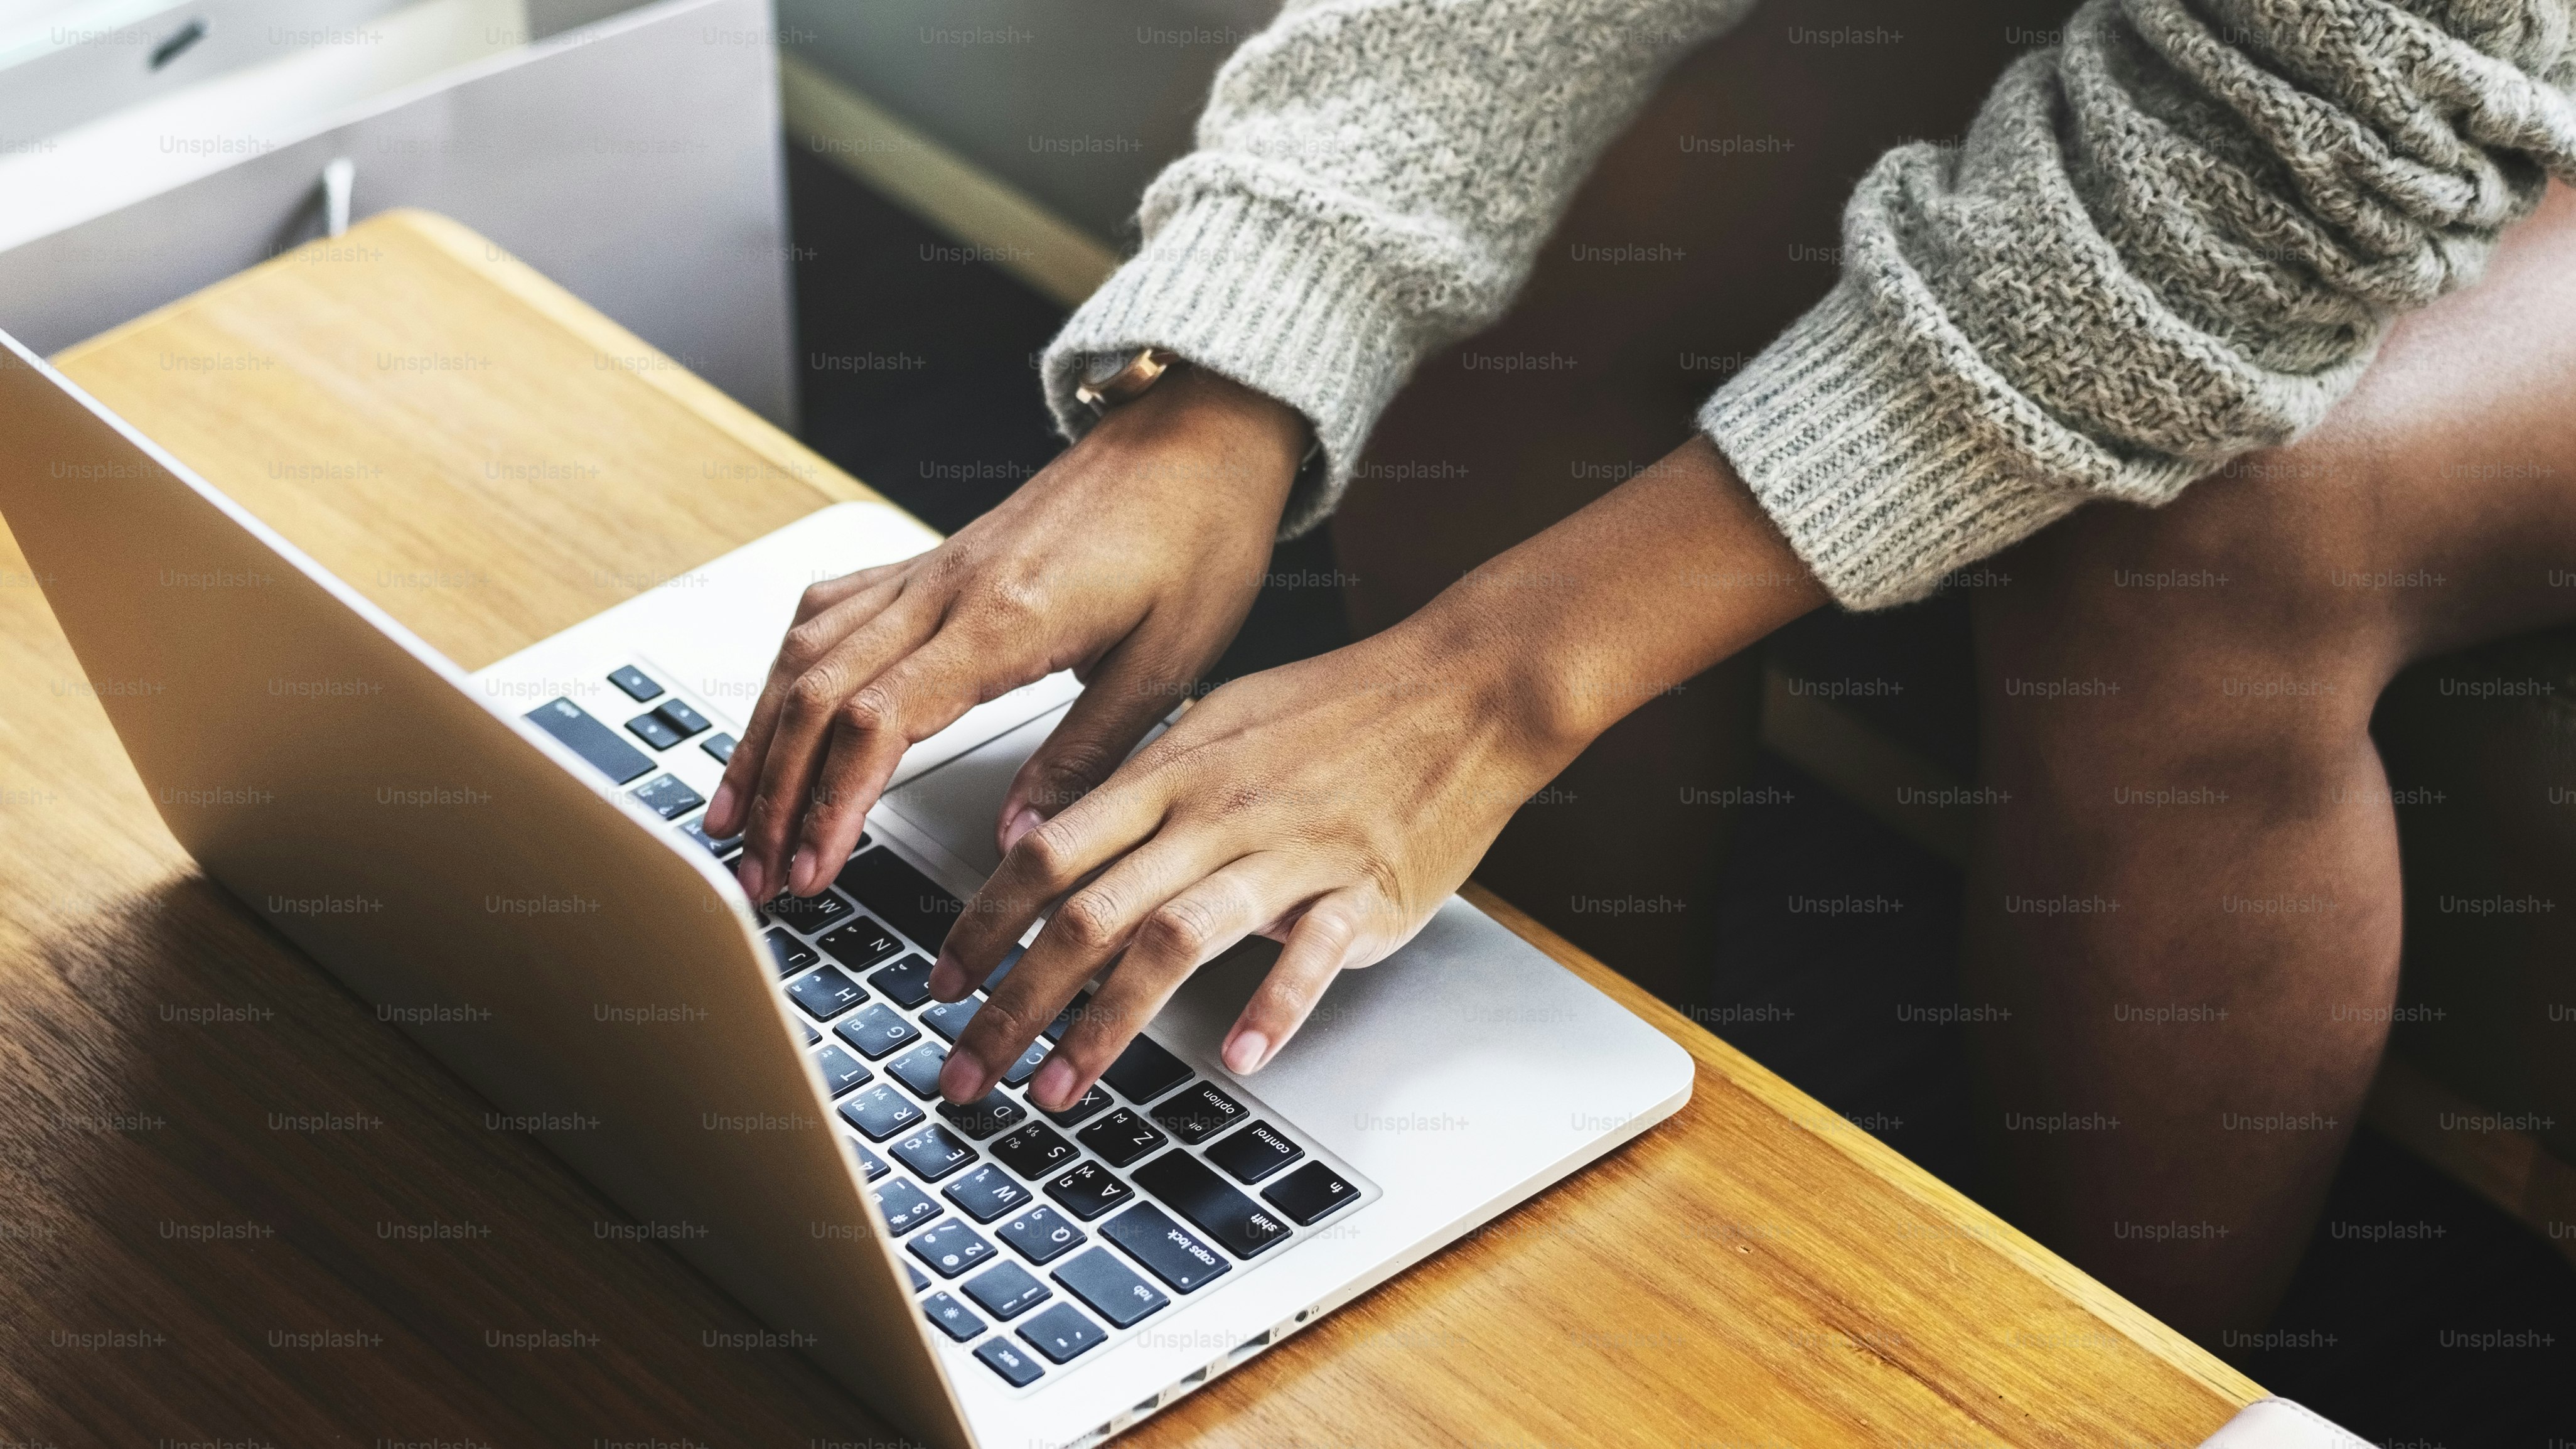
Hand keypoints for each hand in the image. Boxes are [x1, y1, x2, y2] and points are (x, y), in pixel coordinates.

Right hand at [702, 367, 1305, 900]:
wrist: (1200, 434)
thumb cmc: (1198, 535)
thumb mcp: (1168, 663)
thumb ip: (1086, 755)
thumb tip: (1020, 838)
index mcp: (1005, 619)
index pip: (879, 720)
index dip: (832, 803)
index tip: (816, 868)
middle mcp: (947, 589)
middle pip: (819, 694)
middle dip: (776, 793)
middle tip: (762, 873)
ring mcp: (931, 570)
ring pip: (807, 653)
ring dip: (763, 738)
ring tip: (737, 815)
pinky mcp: (933, 561)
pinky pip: (830, 611)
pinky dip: (789, 669)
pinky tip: (777, 711)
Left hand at [930, 610, 1579, 1106]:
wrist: (1465, 689)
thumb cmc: (1343, 708)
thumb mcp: (1220, 722)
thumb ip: (1139, 784)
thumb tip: (1052, 835)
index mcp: (1173, 772)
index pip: (1047, 852)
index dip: (983, 923)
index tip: (942, 983)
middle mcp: (1216, 813)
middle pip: (1087, 912)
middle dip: (1013, 1001)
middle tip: (966, 1067)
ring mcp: (1289, 853)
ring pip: (1172, 939)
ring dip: (1104, 1026)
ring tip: (1058, 1089)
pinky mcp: (1362, 890)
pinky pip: (1307, 954)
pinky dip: (1270, 1008)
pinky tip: (1235, 1058)